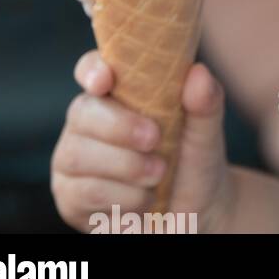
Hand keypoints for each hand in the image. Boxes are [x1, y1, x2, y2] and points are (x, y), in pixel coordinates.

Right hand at [50, 49, 234, 233]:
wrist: (196, 210)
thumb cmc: (195, 159)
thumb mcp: (207, 131)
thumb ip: (205, 101)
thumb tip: (198, 73)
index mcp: (119, 93)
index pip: (91, 68)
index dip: (92, 69)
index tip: (106, 80)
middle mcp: (89, 122)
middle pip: (82, 112)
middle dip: (119, 127)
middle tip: (155, 140)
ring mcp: (74, 160)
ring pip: (77, 155)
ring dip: (125, 167)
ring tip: (159, 174)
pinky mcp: (71, 198)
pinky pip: (81, 194)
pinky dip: (120, 198)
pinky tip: (143, 200)